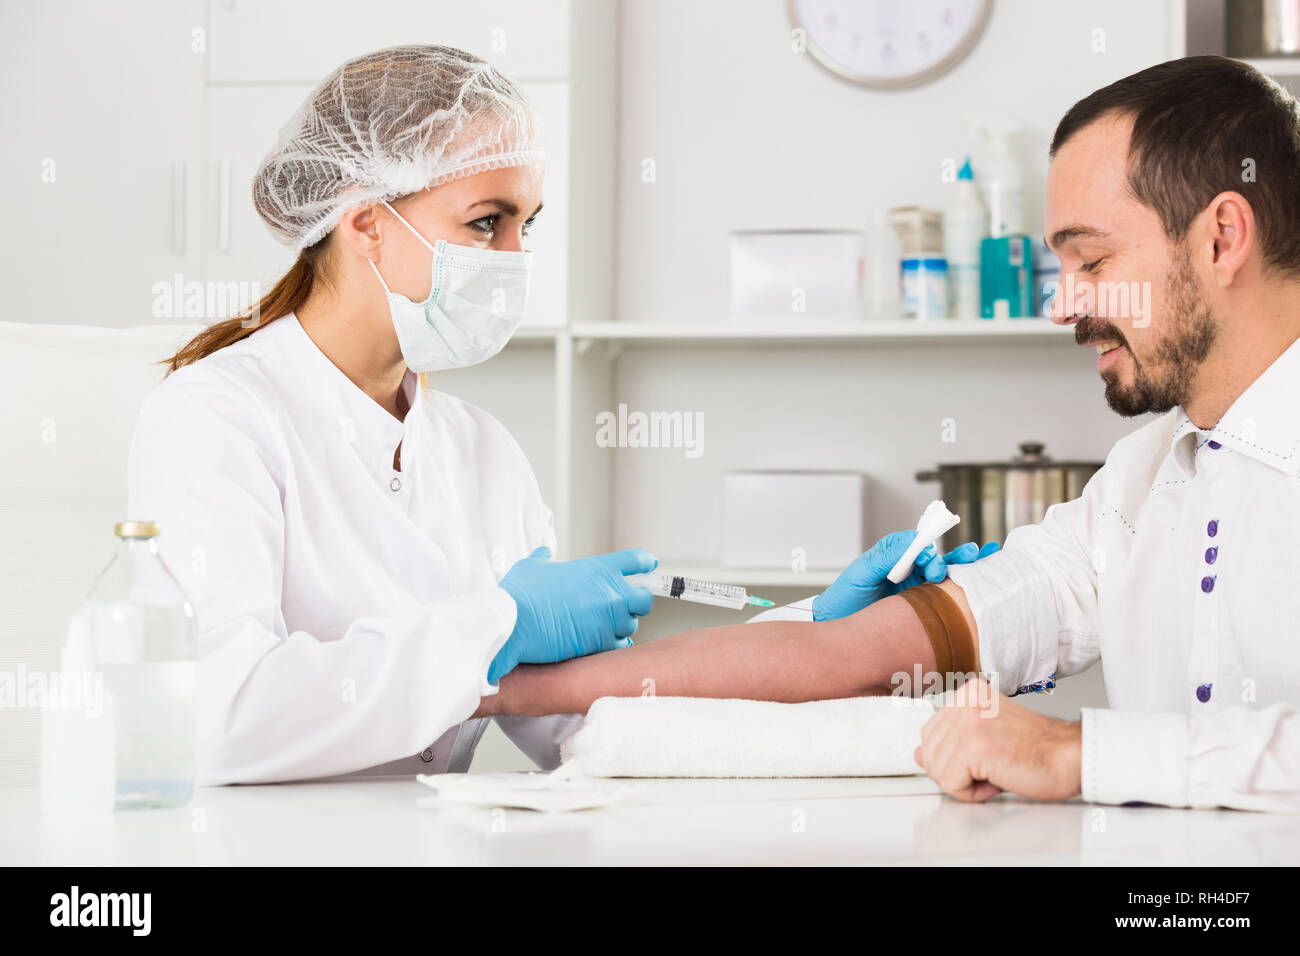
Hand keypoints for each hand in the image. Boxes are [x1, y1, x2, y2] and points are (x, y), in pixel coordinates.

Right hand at [490, 547, 656, 682]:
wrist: (513, 623)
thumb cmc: (521, 592)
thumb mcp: (532, 566)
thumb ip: (545, 557)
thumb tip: (545, 552)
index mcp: (598, 569)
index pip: (635, 561)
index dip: (645, 563)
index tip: (650, 565)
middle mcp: (610, 594)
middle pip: (644, 599)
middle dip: (636, 602)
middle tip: (623, 605)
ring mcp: (608, 621)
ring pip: (631, 625)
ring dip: (620, 625)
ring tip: (602, 625)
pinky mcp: (599, 644)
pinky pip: (618, 645)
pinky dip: (612, 643)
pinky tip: (602, 641)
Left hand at [811, 530, 997, 620]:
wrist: (839, 628)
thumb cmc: (846, 598)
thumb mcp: (863, 573)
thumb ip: (886, 558)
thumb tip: (912, 544)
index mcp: (894, 555)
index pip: (917, 544)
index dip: (925, 549)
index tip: (926, 560)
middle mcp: (910, 568)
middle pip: (937, 556)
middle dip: (950, 556)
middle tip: (953, 563)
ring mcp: (919, 586)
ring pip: (947, 572)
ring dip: (964, 564)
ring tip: (979, 555)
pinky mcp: (925, 605)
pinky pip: (947, 593)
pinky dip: (964, 583)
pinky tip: (982, 575)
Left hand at [913, 677, 1081, 802]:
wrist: (1069, 757)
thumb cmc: (1036, 750)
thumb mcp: (986, 738)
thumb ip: (950, 742)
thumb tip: (917, 754)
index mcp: (968, 692)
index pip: (930, 733)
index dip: (954, 757)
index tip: (985, 756)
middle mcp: (965, 700)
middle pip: (929, 751)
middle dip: (955, 771)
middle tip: (991, 768)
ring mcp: (967, 721)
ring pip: (936, 769)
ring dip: (965, 783)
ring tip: (997, 771)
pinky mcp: (973, 746)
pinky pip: (950, 783)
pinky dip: (972, 793)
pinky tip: (997, 780)